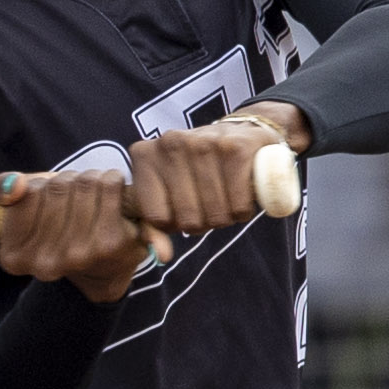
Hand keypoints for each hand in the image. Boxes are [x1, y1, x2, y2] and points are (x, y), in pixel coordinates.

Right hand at [0, 168, 152, 304]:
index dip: (39, 186)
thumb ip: (3, 188)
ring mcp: (80, 256)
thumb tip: (14, 186)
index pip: (27, 193)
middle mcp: (45, 264)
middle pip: (56, 186)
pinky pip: (109, 186)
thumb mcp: (23, 206)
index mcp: (14, 257)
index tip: (46, 200)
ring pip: (84, 183)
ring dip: (91, 179)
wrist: (104, 266)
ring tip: (92, 196)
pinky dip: (112, 181)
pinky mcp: (112, 243)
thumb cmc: (59, 228)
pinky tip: (113, 196)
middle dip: (66, 181)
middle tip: (73, 196)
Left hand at [130, 102, 307, 238]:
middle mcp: (170, 143)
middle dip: (204, 222)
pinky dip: (243, 211)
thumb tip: (162, 256)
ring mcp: (202, 143)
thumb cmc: (198, 169)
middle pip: (187, 219)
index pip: (156, 217)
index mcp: (145, 154)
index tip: (183, 212)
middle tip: (210, 206)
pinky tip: (241, 196)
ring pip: (214, 214)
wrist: (241, 132)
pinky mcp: (235, 149)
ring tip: (225, 200)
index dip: (174, 225)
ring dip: (225, 217)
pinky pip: (237, 205)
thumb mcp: (167, 191)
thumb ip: (154, 225)